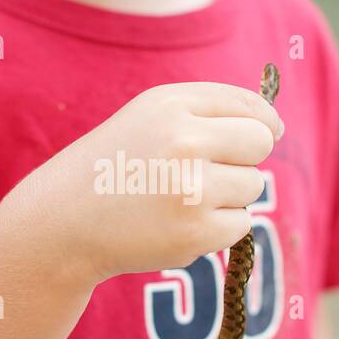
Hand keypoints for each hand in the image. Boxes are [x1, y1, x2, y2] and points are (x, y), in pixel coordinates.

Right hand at [38, 80, 283, 283]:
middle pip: (260, 144)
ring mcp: (192, 190)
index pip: (250, 106)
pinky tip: (178, 224)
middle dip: (244, 158)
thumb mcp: (151, 116)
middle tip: (207, 172)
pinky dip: (218, 228)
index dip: (261, 124)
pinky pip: (241, 225)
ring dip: (228, 196)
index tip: (257, 135)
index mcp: (172, 105)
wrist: (63, 222)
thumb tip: (275, 128)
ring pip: (253, 186)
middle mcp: (184, 141)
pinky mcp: (196, 233)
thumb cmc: (115, 165)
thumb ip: (209, 110)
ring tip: (181, 199)